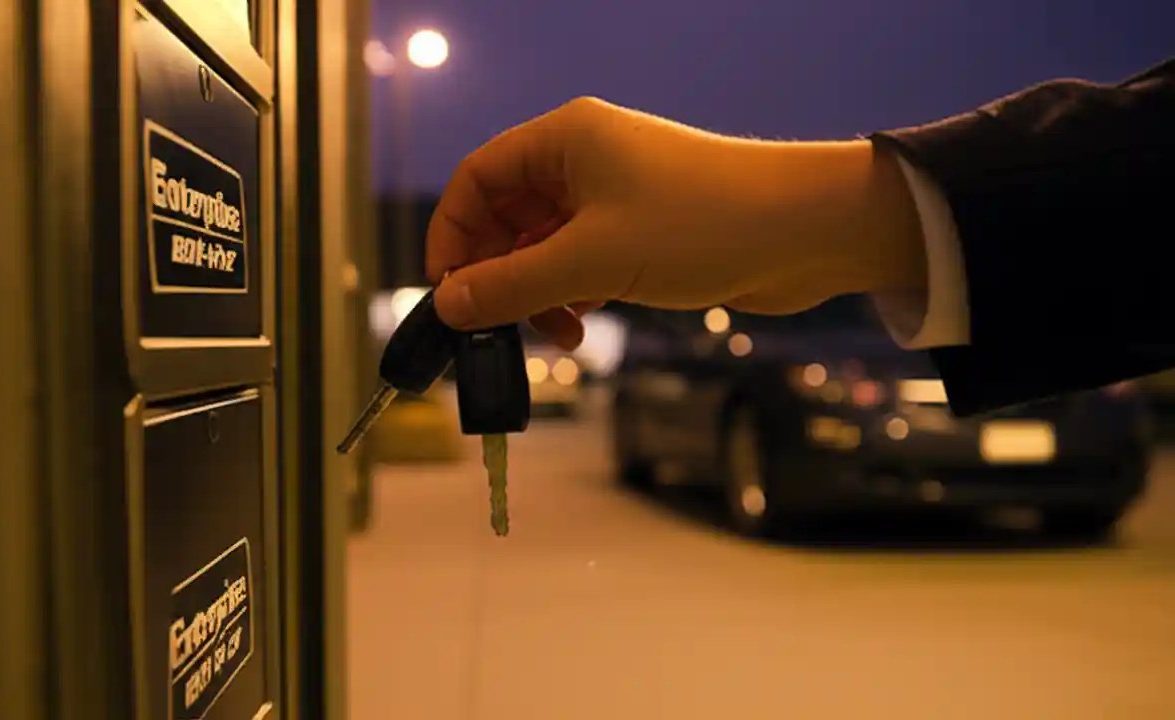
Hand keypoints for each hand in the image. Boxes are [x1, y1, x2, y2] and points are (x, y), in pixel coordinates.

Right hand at [427, 97, 925, 349]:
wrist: (804, 232)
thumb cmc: (700, 225)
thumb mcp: (592, 261)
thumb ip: (512, 285)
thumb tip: (448, 306)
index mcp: (564, 140)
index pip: (478, 179)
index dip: (453, 235)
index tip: (448, 293)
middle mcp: (584, 161)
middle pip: (506, 217)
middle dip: (496, 274)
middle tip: (496, 327)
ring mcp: (615, 197)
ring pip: (543, 246)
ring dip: (536, 294)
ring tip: (554, 336)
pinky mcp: (642, 233)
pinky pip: (581, 263)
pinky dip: (571, 296)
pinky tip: (582, 328)